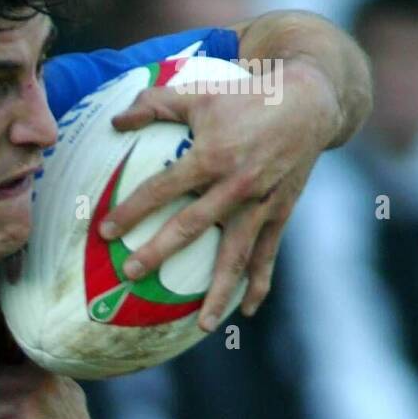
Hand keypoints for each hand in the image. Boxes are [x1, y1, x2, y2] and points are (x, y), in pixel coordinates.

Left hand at [99, 59, 341, 327]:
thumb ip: (155, 104)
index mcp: (212, 156)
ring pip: (234, 255)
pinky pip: (267, 255)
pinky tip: (247, 311)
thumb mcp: (202, 92)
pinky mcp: (278, 213)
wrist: (310, 101)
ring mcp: (259, 205)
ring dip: (218, 292)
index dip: (133, 209)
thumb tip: (115, 123)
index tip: (106, 230)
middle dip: (159, 252)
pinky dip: (259, 283)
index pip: (162, 187)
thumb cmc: (249, 95)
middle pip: (190, 227)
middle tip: (131, 273)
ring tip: (202, 326)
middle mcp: (234, 186)